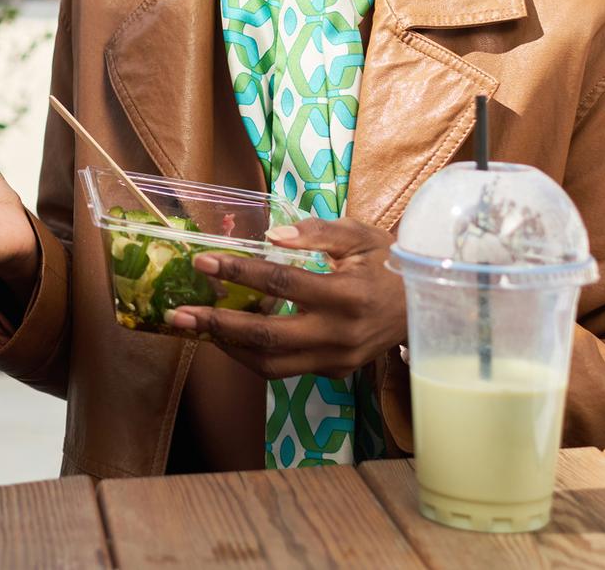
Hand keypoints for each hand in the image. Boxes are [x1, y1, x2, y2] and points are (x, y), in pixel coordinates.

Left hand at [164, 218, 404, 378]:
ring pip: (270, 364)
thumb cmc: (388, 263)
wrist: (426, 306)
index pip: (282, 284)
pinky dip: (251, 354)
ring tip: (195, 327)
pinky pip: (284, 369)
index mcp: (347, 296)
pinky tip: (228, 335)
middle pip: (266, 337)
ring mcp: (337, 360)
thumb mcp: (358, 235)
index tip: (202, 261)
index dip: (239, 271)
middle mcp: (340, 335)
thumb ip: (315, 232)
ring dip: (227, 347)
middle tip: (178, 314)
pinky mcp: (334, 372)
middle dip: (217, 325)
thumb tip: (271, 235)